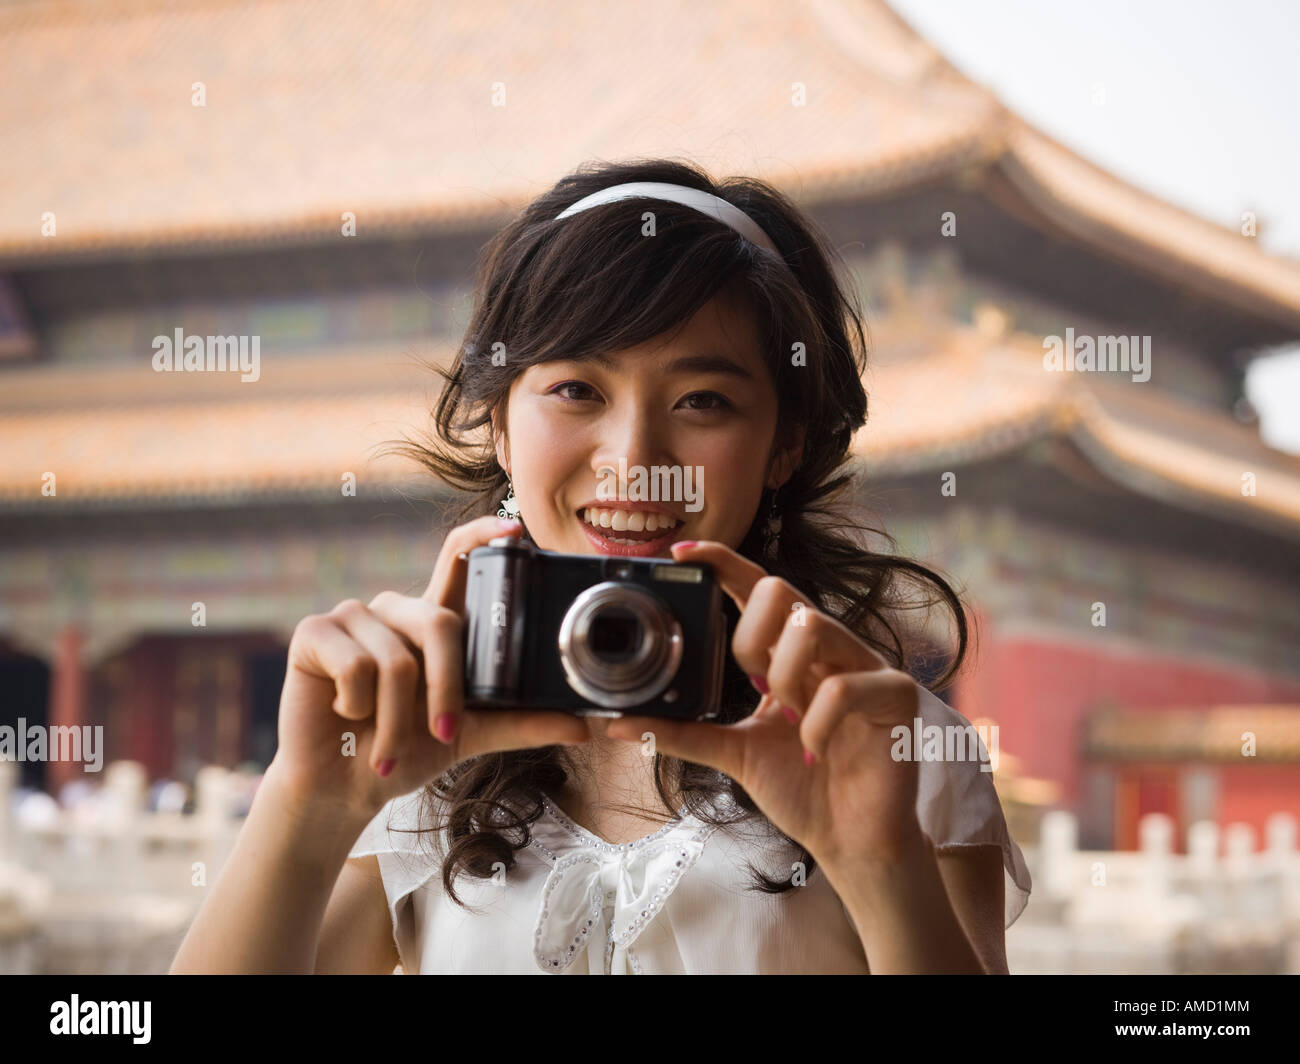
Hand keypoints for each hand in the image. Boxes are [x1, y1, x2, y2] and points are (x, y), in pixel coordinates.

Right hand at [268, 515, 589, 823]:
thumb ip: (522, 723)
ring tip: (386, 745)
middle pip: (440, 622)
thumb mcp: (471, 736)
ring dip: (398, 718)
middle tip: (441, 736)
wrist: (343, 789)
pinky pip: (356, 665)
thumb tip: (584, 726)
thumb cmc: (406, 751)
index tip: (515, 530)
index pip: (457, 559)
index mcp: (432, 621)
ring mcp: (352, 615)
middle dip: (446, 691)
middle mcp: (395, 609)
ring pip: (397, 658)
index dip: (482, 536)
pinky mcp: (314, 633)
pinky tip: (346, 716)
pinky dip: (358, 707)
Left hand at [606, 540, 926, 870]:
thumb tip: (617, 724)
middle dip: (750, 635)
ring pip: (812, 625)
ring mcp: (865, 665)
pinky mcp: (895, 694)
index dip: (721, 560)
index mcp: (791, 651)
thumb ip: (682, 732)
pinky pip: (843, 687)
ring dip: (785, 677)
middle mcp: (828, 647)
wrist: (850, 840)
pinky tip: (813, 749)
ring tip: (790, 719)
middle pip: (781, 588)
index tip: (679, 553)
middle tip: (753, 685)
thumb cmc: (800, 788)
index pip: (757, 587)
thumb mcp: (731, 752)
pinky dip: (815, 724)